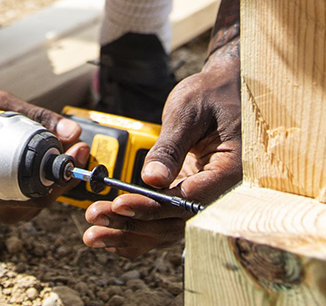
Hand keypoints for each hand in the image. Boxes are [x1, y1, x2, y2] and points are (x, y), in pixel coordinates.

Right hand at [0, 89, 91, 223]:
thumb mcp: (4, 105)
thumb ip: (39, 117)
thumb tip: (73, 132)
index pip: (33, 196)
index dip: (61, 178)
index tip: (77, 150)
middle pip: (42, 200)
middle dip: (67, 175)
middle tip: (80, 147)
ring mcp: (1, 204)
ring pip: (41, 201)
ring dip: (60, 178)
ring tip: (70, 150)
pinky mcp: (9, 201)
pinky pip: (36, 197)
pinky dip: (51, 180)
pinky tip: (56, 160)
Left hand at [81, 50, 240, 255]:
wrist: (223, 90)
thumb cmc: (210, 95)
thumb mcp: (188, 113)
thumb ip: (170, 147)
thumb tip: (152, 180)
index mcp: (230, 170)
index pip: (189, 200)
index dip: (153, 206)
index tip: (120, 204)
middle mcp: (221, 192)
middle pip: (177, 222)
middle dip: (134, 224)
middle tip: (96, 219)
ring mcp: (204, 197)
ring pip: (169, 228)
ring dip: (131, 233)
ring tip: (95, 235)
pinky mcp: (188, 196)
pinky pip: (166, 221)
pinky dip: (140, 231)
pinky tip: (112, 235)